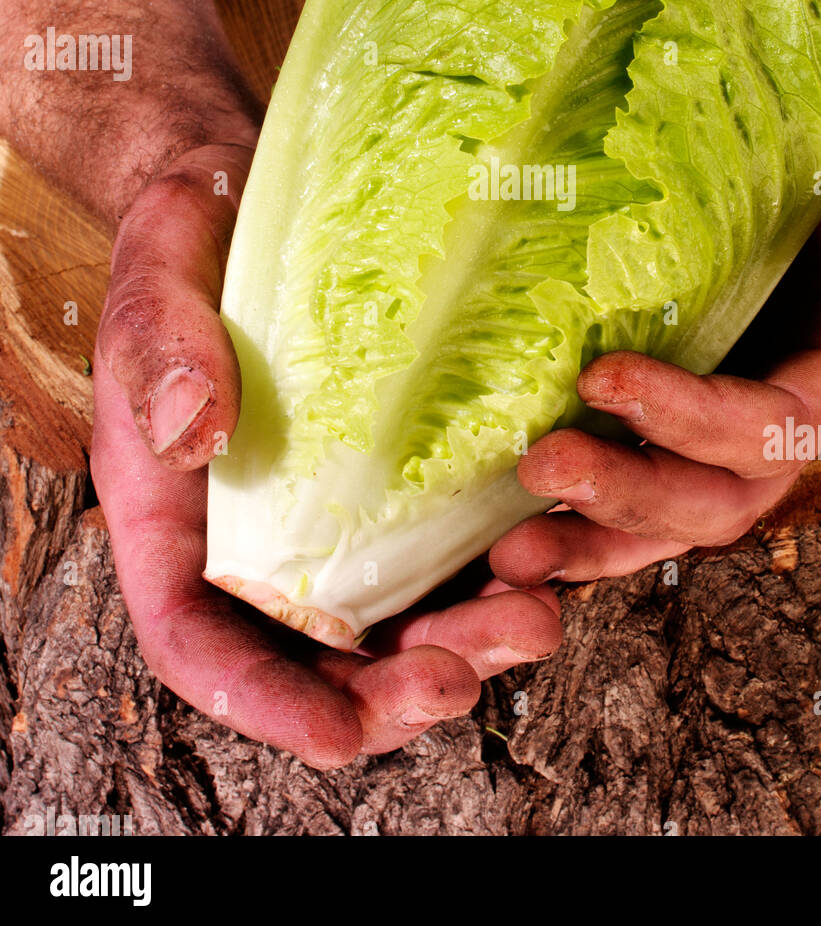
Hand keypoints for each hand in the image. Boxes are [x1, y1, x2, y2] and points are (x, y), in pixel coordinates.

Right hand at [91, 142, 559, 767]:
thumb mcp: (161, 273)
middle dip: (386, 693)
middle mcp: (259, 532)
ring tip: (529, 623)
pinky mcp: (403, 472)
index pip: (200, 638)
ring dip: (462, 641)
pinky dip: (494, 571)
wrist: (257, 201)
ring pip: (393, 617)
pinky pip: (446, 546)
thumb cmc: (196, 239)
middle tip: (459, 681)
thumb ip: (161, 346)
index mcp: (176, 513)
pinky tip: (546, 559)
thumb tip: (191, 432)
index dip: (263, 699)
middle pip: (312, 655)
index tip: (335, 732)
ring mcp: (336, 511)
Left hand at [490, 89, 820, 585]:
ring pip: (676, 519)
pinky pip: (646, 499)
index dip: (690, 416)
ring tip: (512, 553)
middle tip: (542, 466)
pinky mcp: (690, 429)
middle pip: (720, 498)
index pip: (773, 425)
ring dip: (595, 538)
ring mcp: (737, 437)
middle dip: (630, 492)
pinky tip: (519, 550)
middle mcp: (797, 423)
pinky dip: (588, 532)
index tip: (601, 376)